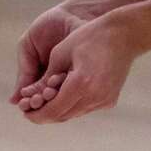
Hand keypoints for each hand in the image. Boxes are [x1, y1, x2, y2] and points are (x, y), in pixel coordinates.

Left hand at [16, 15, 138, 124]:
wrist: (125, 35)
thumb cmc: (90, 37)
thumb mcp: (60, 53)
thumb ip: (46, 79)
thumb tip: (34, 98)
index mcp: (81, 83)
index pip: (53, 110)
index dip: (36, 115)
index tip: (25, 113)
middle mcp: (95, 96)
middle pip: (63, 116)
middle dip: (46, 114)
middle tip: (32, 109)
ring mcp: (105, 100)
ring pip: (74, 114)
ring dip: (59, 110)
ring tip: (46, 101)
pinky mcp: (110, 99)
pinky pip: (86, 108)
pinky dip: (73, 105)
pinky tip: (66, 94)